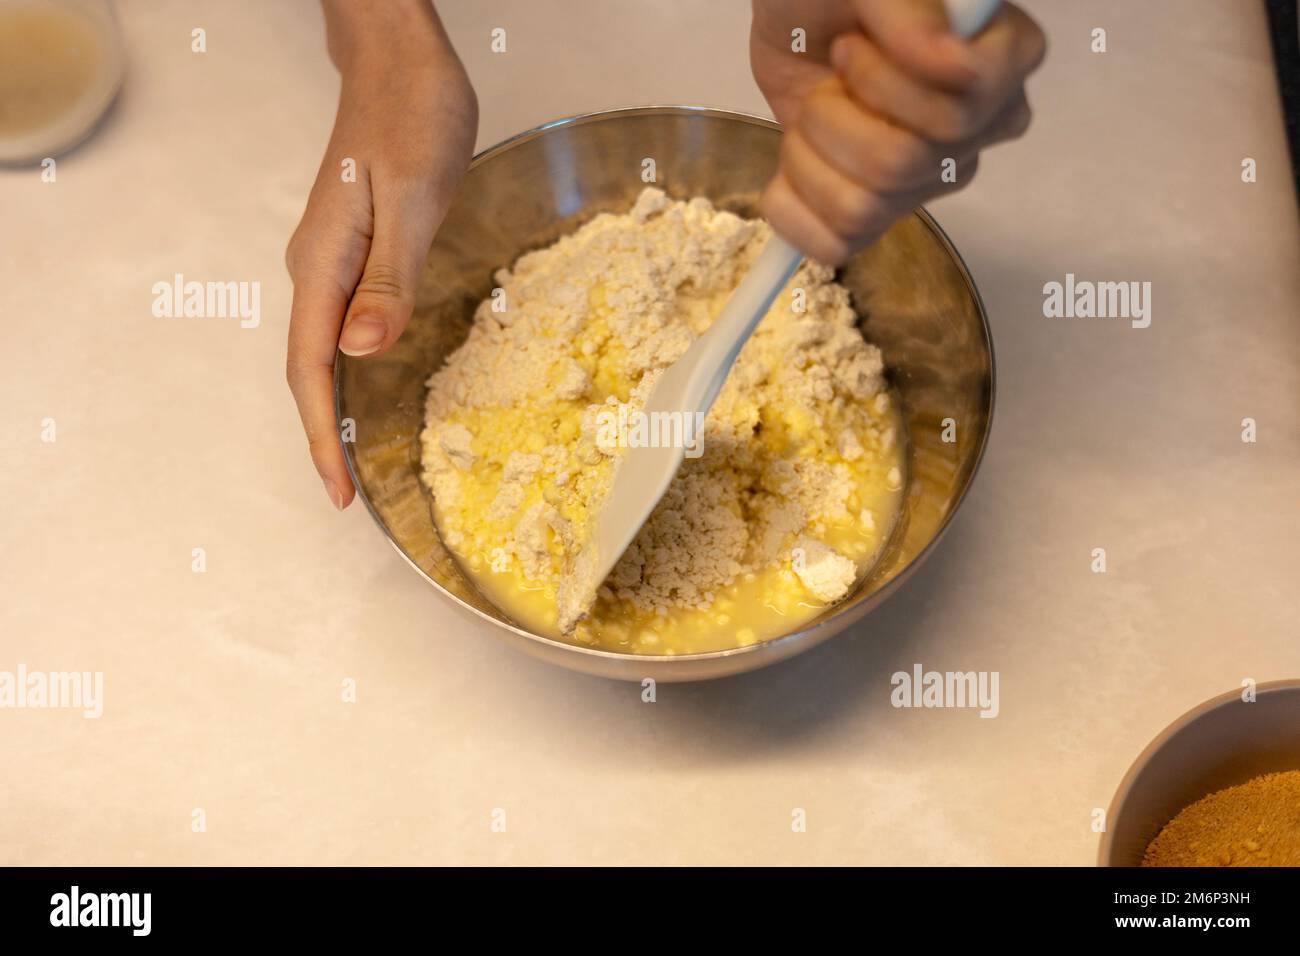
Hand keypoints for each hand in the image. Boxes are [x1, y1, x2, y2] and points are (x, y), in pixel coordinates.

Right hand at [286, 1, 476, 508]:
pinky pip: (340, 321)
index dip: (320, 436)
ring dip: (333, 406)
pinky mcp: (349, 249)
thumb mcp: (412, 200)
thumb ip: (388, 279)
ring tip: (353, 457)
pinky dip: (350, 366)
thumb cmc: (410, 117)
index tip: (337, 492)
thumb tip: (360, 351)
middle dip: (322, 434)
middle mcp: (315, 268)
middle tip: (347, 492)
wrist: (398, 62)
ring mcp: (329, 258)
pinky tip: (368, 385)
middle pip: (308, 369)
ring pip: (322, 348)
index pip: (311, 370)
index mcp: (325, 263)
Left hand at [751, 0, 1045, 263]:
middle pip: (902, 164)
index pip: (959, 109)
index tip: (852, 42)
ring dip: (808, 151)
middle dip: (834, 114)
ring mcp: (932, 178)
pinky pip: (836, 245)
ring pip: (863, 208)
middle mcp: (981, 128)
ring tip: (815, 107)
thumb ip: (911, 12)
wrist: (798, 14)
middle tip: (832, 68)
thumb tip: (947, 61)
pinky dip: (791, 207)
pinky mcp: (880, 212)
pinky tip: (795, 159)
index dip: (886, 84)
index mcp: (1005, 60)